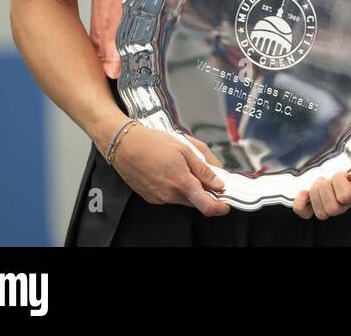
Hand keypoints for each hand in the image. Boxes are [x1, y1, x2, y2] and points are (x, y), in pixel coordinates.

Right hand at [111, 125, 230, 216]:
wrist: (124, 146)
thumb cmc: (152, 143)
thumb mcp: (185, 149)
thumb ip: (204, 169)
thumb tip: (218, 182)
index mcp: (181, 182)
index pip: (206, 205)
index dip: (219, 207)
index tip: (226, 204)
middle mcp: (170, 195)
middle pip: (196, 201)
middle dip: (205, 192)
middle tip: (208, 176)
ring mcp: (159, 198)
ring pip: (183, 199)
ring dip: (190, 189)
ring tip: (184, 166)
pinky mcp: (150, 197)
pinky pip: (170, 197)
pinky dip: (176, 188)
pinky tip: (171, 171)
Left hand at [293, 147, 350, 219]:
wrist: (344, 144)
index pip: (347, 196)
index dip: (340, 182)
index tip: (343, 169)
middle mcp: (348, 201)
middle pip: (333, 209)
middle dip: (325, 188)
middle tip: (327, 175)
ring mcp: (332, 203)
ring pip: (322, 214)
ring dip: (316, 194)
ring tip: (319, 180)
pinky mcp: (317, 203)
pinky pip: (306, 213)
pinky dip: (301, 205)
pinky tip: (303, 192)